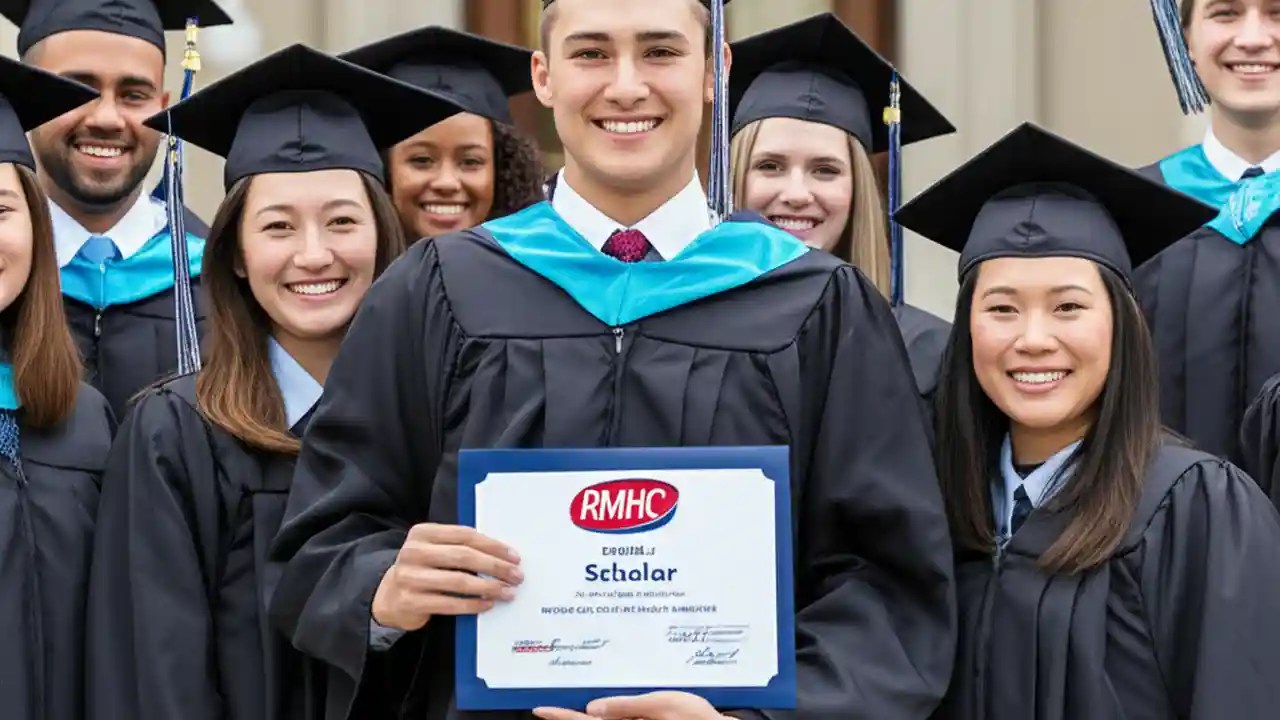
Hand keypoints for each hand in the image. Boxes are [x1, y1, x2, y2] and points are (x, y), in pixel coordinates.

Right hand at [371, 523, 521, 630]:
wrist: (389, 597)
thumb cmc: (423, 570)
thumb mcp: (435, 550)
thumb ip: (460, 546)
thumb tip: (502, 555)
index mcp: (422, 533)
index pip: (464, 535)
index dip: (493, 545)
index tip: (514, 556)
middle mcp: (413, 552)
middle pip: (463, 556)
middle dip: (495, 566)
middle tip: (516, 575)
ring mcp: (410, 577)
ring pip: (458, 581)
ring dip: (488, 587)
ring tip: (507, 591)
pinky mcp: (411, 601)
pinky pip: (449, 604)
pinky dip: (472, 605)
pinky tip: (487, 604)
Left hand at [533, 691, 728, 719]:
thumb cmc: (697, 719)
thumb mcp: (664, 704)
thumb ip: (627, 706)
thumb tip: (593, 709)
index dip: (560, 717)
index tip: (540, 710)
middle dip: (571, 716)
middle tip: (549, 705)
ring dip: (591, 715)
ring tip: (575, 700)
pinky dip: (611, 713)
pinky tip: (608, 706)